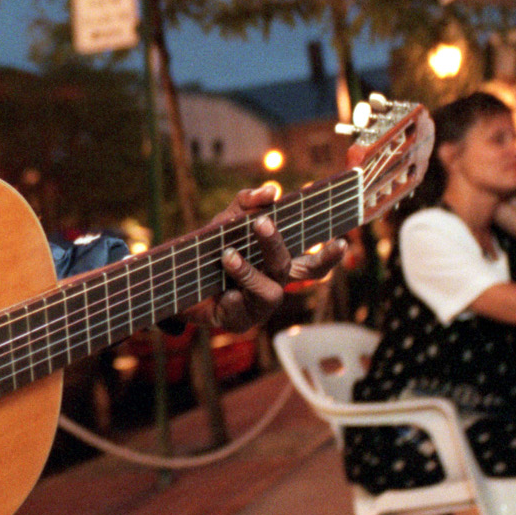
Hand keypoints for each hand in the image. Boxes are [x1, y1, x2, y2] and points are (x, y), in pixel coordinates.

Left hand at [192, 185, 346, 332]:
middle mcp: (274, 286)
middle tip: (261, 222)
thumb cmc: (211, 250)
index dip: (329, 257)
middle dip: (275, 245)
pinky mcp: (238, 322)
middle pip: (287, 268)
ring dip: (249, 272)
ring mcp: (258, 307)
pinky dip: (232, 298)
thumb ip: (248, 202)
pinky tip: (222, 293)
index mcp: (279, 265)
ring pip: (269, 292)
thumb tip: (272, 192)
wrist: (176, 278)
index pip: (312, 264)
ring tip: (227, 256)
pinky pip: (241, 311)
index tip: (340, 242)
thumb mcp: (228, 220)